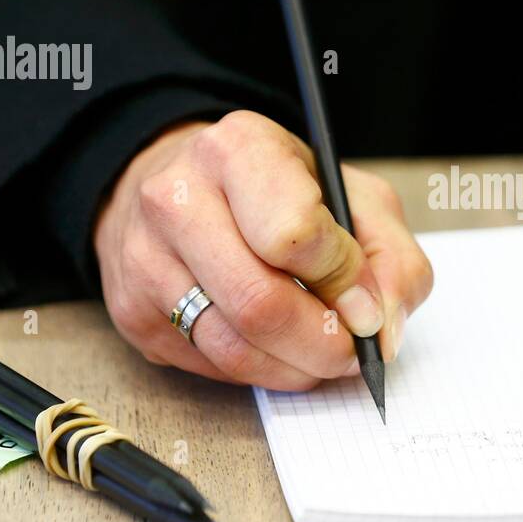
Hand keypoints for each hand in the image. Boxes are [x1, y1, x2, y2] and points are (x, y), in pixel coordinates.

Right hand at [92, 110, 432, 388]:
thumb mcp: (355, 199)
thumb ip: (390, 258)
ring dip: (294, 367)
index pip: (293, 234)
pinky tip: (277, 349)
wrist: (186, 188)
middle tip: (352, 350)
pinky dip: (259, 371)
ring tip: (322, 354)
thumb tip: (380, 329)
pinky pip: (208, 366)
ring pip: (232, 347)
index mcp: (238, 150)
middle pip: (260, 302)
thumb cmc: (280, 193)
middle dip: (323, 342)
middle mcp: (176, 197)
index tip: (363, 297)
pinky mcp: (132, 311)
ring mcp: (144, 257)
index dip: (341, 278)